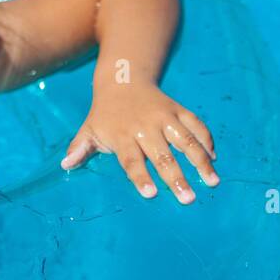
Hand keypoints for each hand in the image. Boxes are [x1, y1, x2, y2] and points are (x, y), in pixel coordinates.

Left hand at [60, 84, 218, 203]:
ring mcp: (165, 117)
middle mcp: (146, 126)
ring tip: (212, 181)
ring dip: (200, 161)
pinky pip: (197, 125)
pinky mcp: (179, 110)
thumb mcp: (89, 129)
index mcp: (122, 135)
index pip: (132, 160)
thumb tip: (65, 164)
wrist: (123, 81)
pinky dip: (207, 140)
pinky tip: (214, 158)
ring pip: (186, 140)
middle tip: (187, 199)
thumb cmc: (105, 115)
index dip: (141, 177)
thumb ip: (80, 148)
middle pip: (163, 155)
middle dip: (176, 178)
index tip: (151, 194)